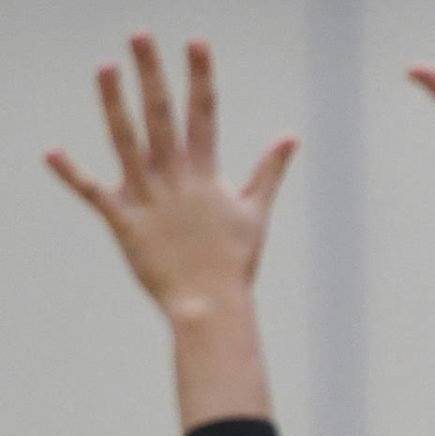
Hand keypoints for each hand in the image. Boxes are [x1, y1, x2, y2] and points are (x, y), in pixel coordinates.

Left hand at [47, 38, 295, 323]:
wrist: (212, 308)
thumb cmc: (234, 263)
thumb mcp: (255, 213)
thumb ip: (269, 171)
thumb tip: (290, 138)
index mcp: (205, 174)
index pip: (204, 115)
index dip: (200, 77)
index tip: (196, 41)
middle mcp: (175, 179)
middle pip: (161, 117)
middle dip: (152, 74)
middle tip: (139, 35)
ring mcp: (149, 199)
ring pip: (127, 143)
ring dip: (114, 104)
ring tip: (105, 67)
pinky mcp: (126, 222)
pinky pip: (94, 194)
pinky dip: (71, 174)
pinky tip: (51, 152)